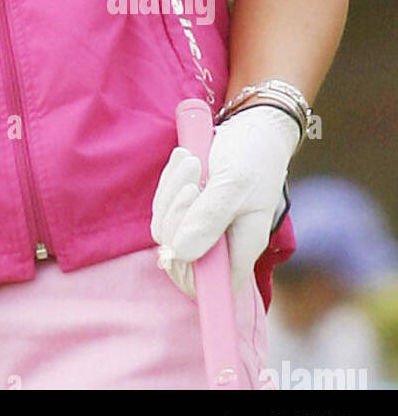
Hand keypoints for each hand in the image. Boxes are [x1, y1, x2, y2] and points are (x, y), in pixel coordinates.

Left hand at [150, 104, 299, 298]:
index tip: (178, 241)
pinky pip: (163, 206)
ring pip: (165, 227)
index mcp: (242, 249)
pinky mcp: (189, 210)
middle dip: (175, 214)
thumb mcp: (233, 184)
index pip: (208, 288)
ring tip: (192, 161)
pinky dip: (169, 183)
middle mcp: (221, 245)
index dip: (186, 272)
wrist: (251, 127)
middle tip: (193, 181)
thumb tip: (181, 254)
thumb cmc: (251, 157)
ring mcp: (203, 228)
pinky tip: (186, 159)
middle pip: (178, 254)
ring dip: (171, 191)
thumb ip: (210, 218)